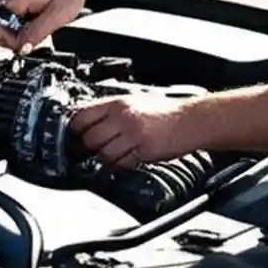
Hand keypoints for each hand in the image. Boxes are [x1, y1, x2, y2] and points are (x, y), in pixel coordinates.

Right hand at [0, 0, 88, 53]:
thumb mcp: (56, 17)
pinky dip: (26, 27)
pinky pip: (13, 23)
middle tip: (39, 34)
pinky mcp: (13, 3)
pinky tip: (39, 20)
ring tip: (42, 24)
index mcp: (10, 0)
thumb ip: (36, 34)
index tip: (29, 45)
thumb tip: (21, 50)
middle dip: (18, 39)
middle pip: (0, 32)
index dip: (13, 43)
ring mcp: (7, 0)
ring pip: (7, 30)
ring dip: (23, 33)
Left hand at [69, 95, 195, 168]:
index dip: (75, 130)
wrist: (191, 119)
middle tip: (92, 151)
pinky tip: (128, 159)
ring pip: (103, 154)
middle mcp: (123, 116)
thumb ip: (110, 112)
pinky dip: (121, 165)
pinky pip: (121, 163)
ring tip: (114, 155)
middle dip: (89, 149)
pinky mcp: (143, 150)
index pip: (82, 117)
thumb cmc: (164, 111)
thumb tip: (86, 123)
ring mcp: (133, 133)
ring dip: (106, 159)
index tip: (76, 137)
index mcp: (117, 103)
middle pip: (89, 138)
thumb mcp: (134, 102)